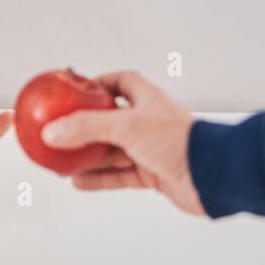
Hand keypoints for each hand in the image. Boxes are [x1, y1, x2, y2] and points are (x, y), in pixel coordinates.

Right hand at [40, 70, 204, 215]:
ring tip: (62, 161)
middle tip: (60, 132)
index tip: (76, 91)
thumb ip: (86, 127)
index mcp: (148, 100)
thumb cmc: (180, 142)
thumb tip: (51, 132)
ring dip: (88, 157)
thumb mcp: (126, 127)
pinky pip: (119, 175)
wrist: (213, 175)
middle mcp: (149, 122)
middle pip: (110, 121)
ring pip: (112, 151)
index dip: (99, 84)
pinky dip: (99, 179)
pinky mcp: (153, 174)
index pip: (121, 82)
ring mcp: (151, 149)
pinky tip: (80, 182)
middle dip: (85, 127)